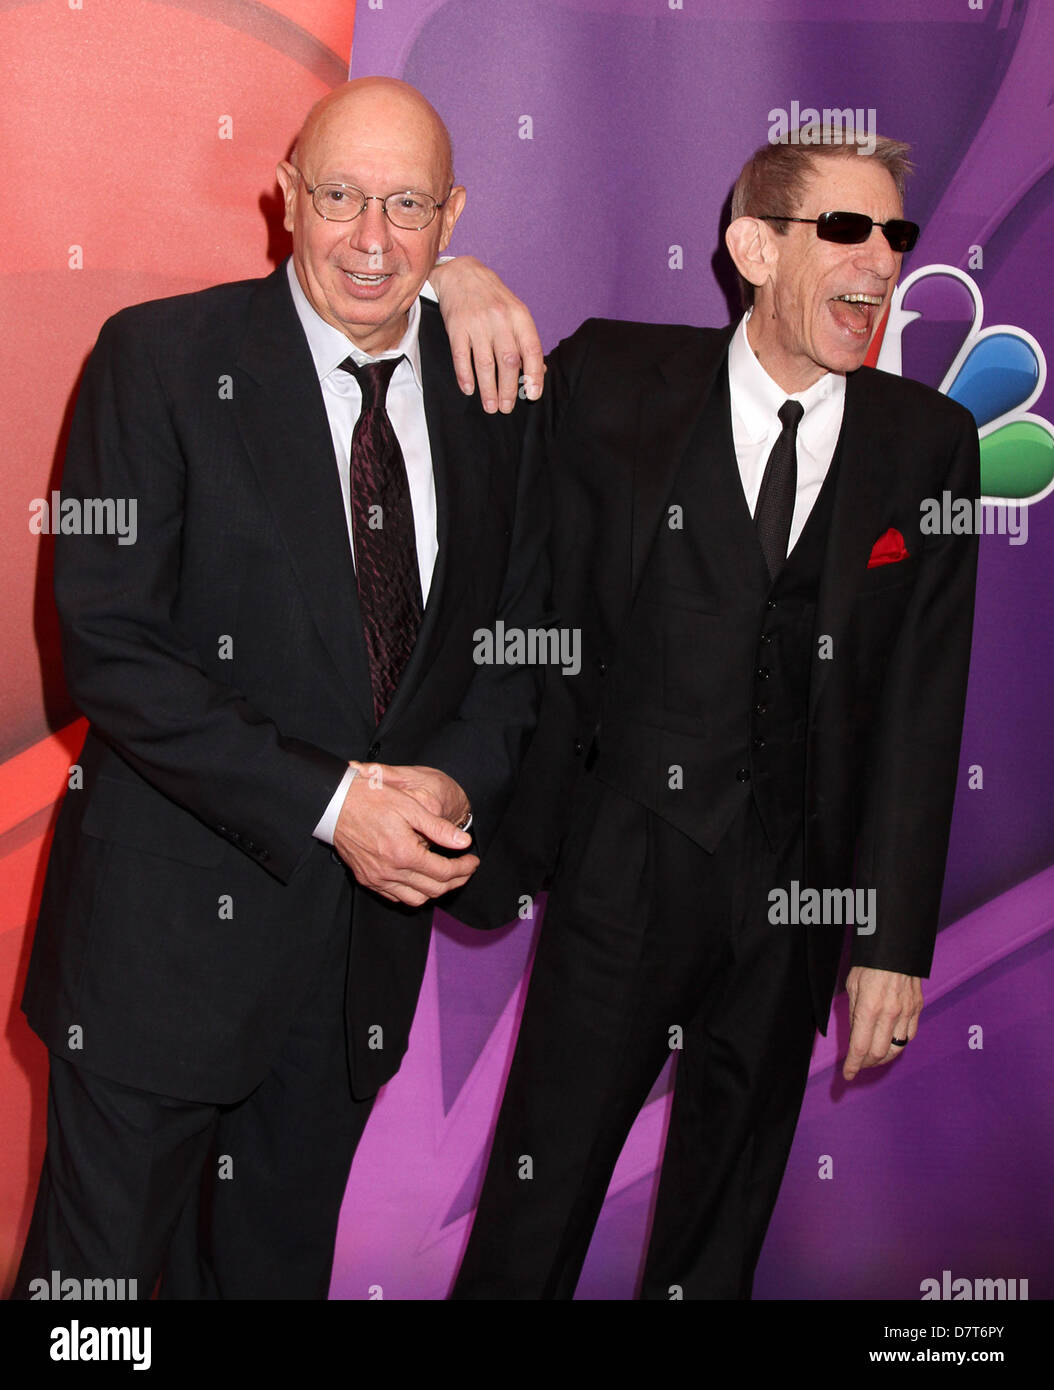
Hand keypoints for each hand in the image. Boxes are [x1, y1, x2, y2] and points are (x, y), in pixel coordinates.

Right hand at [333, 763, 477, 906]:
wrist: (334, 805)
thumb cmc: (371, 800)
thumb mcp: (409, 807)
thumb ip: (438, 828)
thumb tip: (463, 843)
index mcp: (404, 853)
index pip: (444, 872)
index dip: (464, 868)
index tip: (473, 860)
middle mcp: (390, 872)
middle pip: (433, 889)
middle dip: (456, 881)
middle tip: (466, 869)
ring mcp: (376, 879)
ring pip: (415, 899)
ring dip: (435, 890)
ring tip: (446, 875)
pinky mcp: (366, 879)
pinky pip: (395, 897)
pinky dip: (412, 892)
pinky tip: (419, 878)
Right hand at [429, 255, 544, 412]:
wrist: (462, 274)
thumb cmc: (493, 298)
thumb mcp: (516, 313)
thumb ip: (526, 341)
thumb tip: (539, 372)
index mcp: (519, 316)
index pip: (531, 349)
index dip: (534, 374)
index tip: (533, 395)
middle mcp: (500, 319)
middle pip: (508, 361)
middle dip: (508, 389)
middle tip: (506, 408)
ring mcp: (477, 323)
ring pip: (485, 363)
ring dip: (488, 389)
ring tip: (490, 407)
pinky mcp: (456, 327)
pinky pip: (461, 356)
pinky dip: (465, 376)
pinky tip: (469, 390)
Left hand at [842, 966, 922, 1080]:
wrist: (897, 947)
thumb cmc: (870, 964)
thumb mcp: (853, 986)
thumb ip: (855, 1014)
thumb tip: (856, 1036)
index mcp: (869, 1008)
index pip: (860, 1048)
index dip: (853, 1065)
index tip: (848, 1074)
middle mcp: (890, 1014)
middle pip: (879, 1053)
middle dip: (866, 1064)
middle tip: (859, 1064)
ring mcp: (907, 1012)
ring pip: (897, 1049)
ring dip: (883, 1057)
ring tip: (872, 1057)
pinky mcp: (918, 1009)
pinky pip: (909, 1036)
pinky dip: (898, 1045)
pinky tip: (889, 1043)